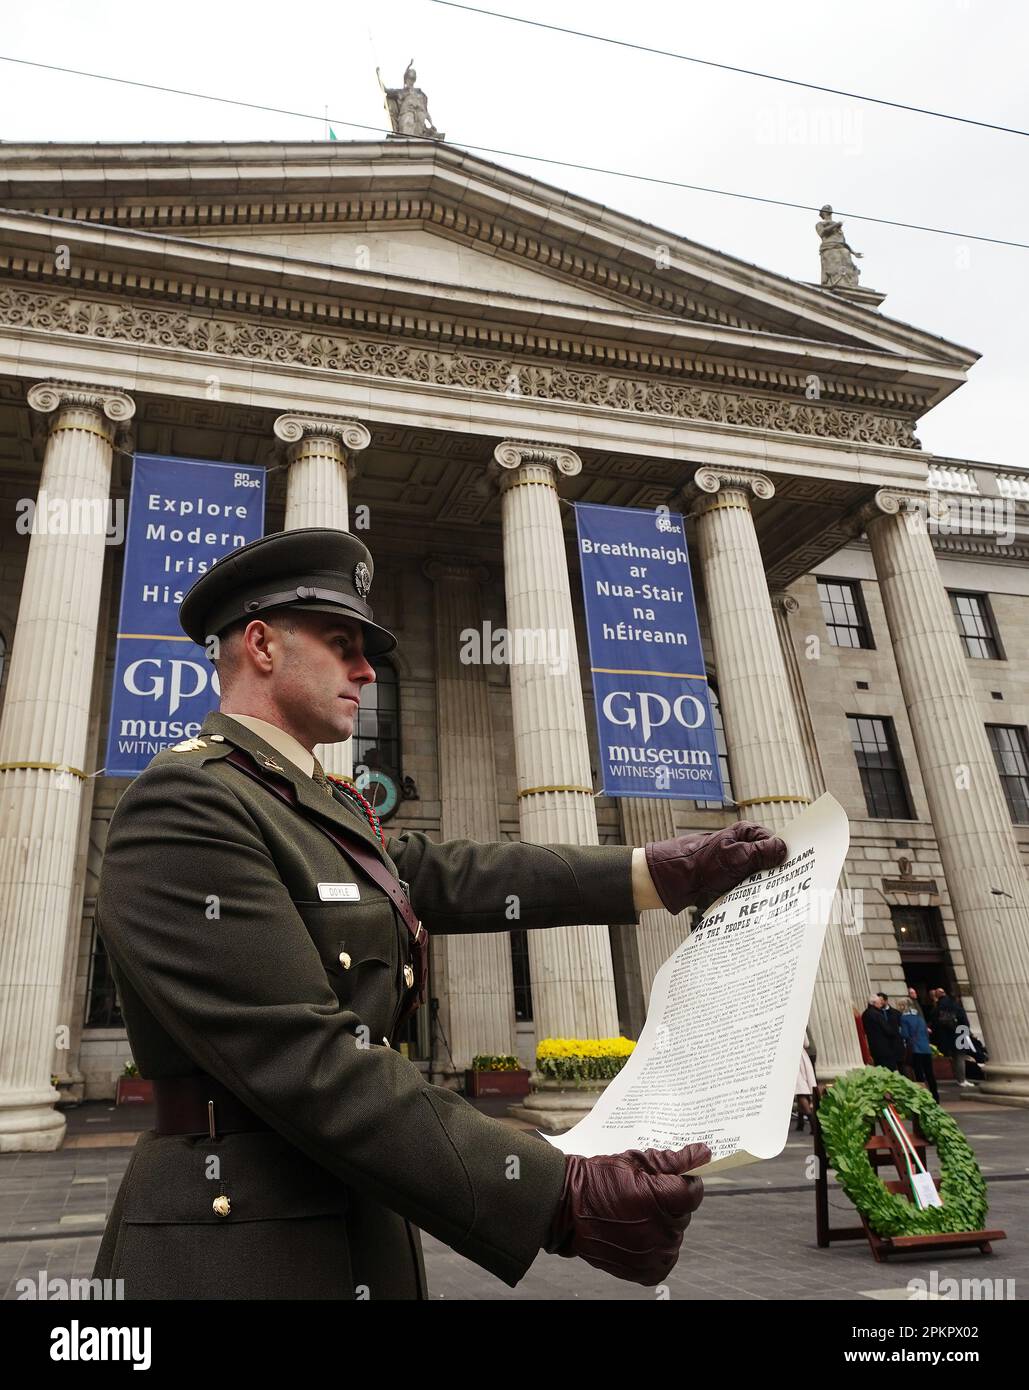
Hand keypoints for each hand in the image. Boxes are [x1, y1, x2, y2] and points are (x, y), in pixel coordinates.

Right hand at [543, 1143, 710, 1285]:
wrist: (567, 1208)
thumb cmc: (598, 1179)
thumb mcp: (635, 1161)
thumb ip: (673, 1160)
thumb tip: (704, 1152)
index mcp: (659, 1198)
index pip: (694, 1192)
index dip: (684, 1182)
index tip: (672, 1180)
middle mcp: (659, 1230)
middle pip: (685, 1214)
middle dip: (672, 1203)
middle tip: (646, 1194)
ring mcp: (652, 1253)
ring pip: (675, 1236)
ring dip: (664, 1225)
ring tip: (638, 1214)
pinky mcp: (644, 1270)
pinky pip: (665, 1260)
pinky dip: (657, 1248)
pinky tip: (641, 1234)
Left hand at [644, 822, 787, 914]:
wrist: (680, 878)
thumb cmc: (704, 863)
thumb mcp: (736, 857)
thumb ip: (761, 853)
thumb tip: (784, 849)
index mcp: (749, 833)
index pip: (778, 842)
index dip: (788, 856)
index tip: (799, 871)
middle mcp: (748, 845)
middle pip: (773, 859)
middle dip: (780, 873)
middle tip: (791, 887)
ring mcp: (743, 860)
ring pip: (765, 873)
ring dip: (769, 884)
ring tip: (779, 896)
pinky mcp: (737, 875)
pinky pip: (754, 882)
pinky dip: (758, 890)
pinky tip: (764, 901)